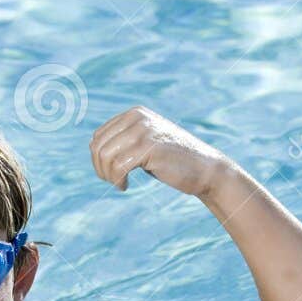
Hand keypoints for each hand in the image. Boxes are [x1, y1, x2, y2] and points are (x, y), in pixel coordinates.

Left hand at [90, 107, 233, 196]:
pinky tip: (125, 186)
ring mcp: (143, 130)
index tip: (111, 175)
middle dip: (101, 169)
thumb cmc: (175, 162)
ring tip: (120, 184)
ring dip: (108, 176)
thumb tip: (95, 148)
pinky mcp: (148, 147)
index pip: (99, 136)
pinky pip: (117, 166)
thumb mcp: (147, 144)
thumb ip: (125, 141)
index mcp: (135, 114)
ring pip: (105, 156)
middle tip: (114, 182)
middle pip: (98, 146)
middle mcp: (137, 117)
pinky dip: (117, 180)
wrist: (206, 170)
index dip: (98, 160)